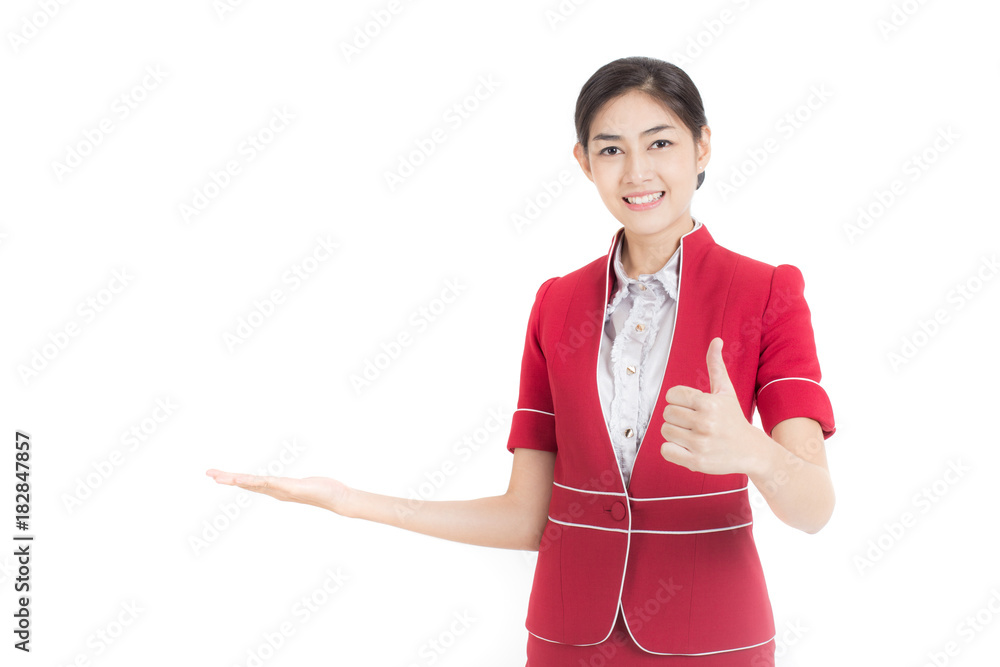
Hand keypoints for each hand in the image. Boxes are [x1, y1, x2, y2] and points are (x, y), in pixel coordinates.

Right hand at [205, 468, 352, 515]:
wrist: (337, 499)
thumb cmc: (323, 491)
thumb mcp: (302, 485)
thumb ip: (293, 485)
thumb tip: (287, 484)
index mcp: (276, 489)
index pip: (251, 482)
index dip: (234, 479)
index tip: (217, 476)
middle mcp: (276, 491)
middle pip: (247, 483)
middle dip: (227, 479)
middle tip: (209, 473)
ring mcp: (282, 490)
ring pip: (255, 484)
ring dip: (237, 480)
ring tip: (220, 477)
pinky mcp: (291, 488)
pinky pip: (269, 483)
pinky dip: (255, 481)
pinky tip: (244, 479)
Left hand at [659, 337, 762, 475]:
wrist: (752, 451)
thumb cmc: (733, 418)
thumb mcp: (726, 391)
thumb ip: (716, 365)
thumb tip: (716, 340)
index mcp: (708, 403)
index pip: (671, 395)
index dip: (679, 401)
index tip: (692, 407)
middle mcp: (704, 423)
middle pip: (667, 414)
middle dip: (678, 417)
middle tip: (693, 422)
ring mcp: (700, 443)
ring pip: (665, 431)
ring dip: (675, 433)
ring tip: (693, 435)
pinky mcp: (696, 462)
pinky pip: (665, 450)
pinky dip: (672, 450)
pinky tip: (687, 447)